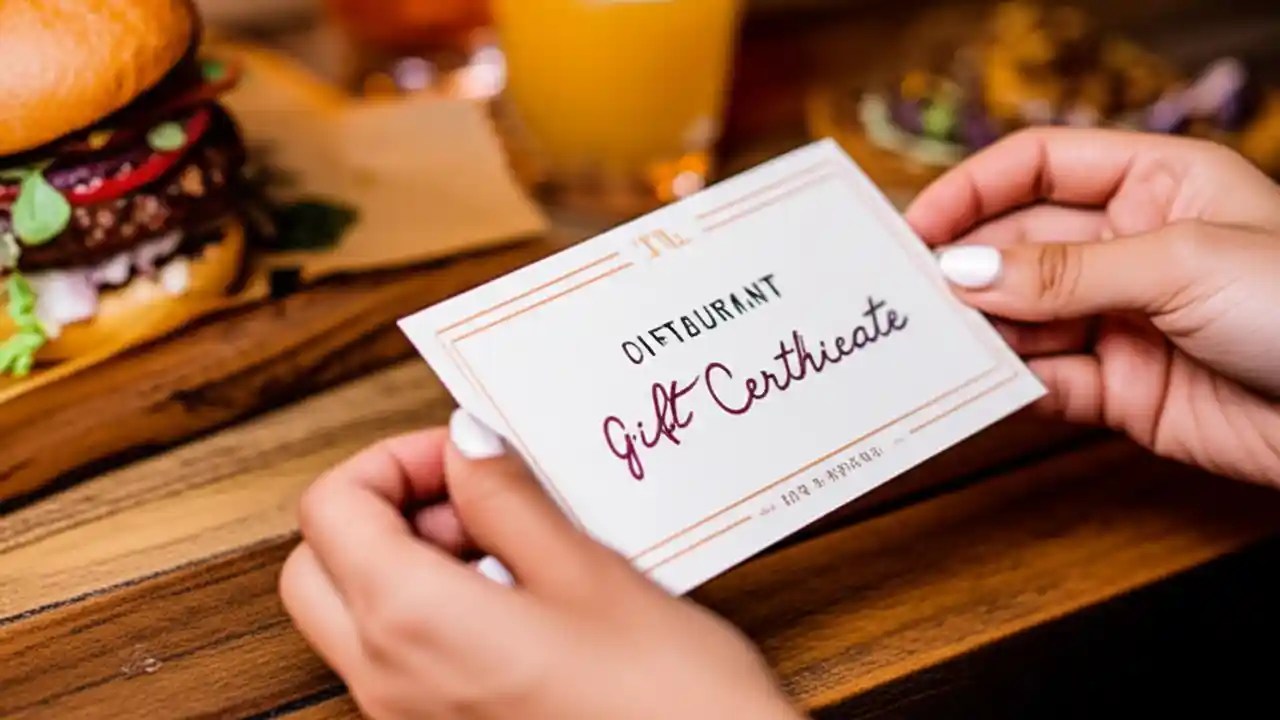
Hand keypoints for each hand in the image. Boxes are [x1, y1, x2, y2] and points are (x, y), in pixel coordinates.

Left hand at [279, 410, 800, 719]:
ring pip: (354, 615)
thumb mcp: (585, 572)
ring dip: (410, 561)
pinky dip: (434, 611)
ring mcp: (408, 717)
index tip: (463, 456)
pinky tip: (523, 601)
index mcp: (411, 622)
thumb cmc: (663, 701)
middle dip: (382, 510)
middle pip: (318, 565)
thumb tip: (466, 444)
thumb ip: (507, 499)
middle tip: (470, 497)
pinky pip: (400, 658)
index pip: (330, 508)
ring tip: (514, 548)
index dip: (392, 460)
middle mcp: (388, 679)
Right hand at [906, 128, 1279, 485]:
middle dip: (966, 267)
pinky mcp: (1123, 390)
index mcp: (1155, 184)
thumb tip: (966, 270)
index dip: (972, 190)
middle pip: (1021, 246)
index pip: (1038, 168)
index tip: (916, 227)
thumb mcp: (1179, 263)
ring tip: (926, 343)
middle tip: (904, 295)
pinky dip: (1011, 385)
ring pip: (1025, 318)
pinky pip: (1048, 381)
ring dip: (980, 331)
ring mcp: (1123, 320)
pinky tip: (979, 385)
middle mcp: (1130, 248)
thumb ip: (1064, 271)